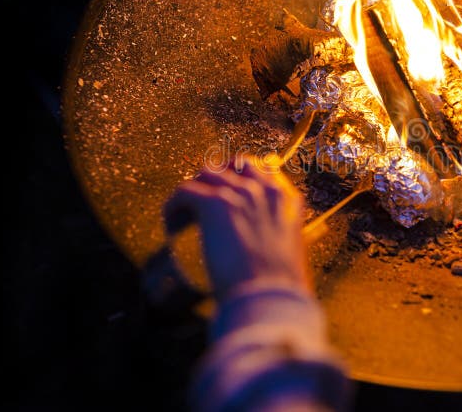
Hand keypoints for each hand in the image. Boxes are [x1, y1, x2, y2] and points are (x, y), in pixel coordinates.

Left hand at [163, 156, 306, 299]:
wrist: (269, 296)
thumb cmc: (279, 288)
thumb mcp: (291, 256)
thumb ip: (281, 245)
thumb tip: (266, 258)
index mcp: (287, 201)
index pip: (263, 169)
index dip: (240, 177)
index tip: (228, 192)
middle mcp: (264, 190)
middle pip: (231, 164)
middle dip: (214, 179)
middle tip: (202, 203)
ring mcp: (240, 193)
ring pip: (206, 173)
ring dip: (193, 190)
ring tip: (183, 215)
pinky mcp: (215, 203)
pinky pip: (184, 191)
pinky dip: (173, 206)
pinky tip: (170, 223)